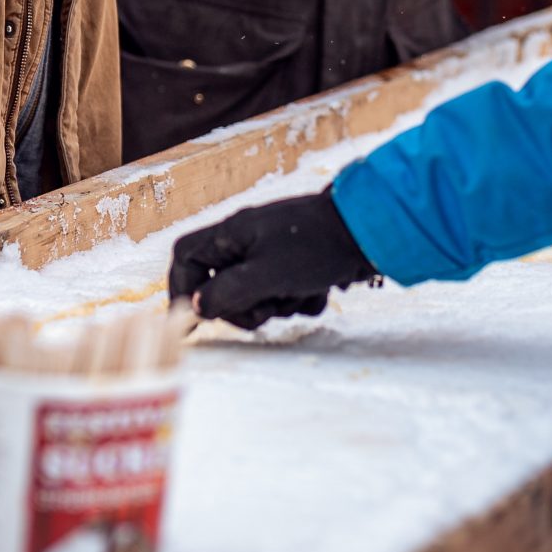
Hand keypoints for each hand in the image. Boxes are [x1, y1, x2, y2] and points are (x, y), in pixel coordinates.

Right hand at [168, 190, 377, 328]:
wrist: (371, 232)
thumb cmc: (315, 248)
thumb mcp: (265, 275)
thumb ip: (226, 294)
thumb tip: (197, 308)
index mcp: (232, 233)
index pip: (186, 257)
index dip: (180, 288)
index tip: (189, 319)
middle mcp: (247, 241)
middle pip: (219, 285)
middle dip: (242, 306)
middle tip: (266, 310)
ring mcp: (272, 253)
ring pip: (253, 295)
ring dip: (276, 304)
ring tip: (300, 292)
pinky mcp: (296, 266)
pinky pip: (282, 294)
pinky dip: (299, 299)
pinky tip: (318, 290)